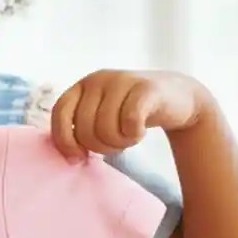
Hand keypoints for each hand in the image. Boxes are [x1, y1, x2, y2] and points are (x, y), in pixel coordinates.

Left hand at [50, 70, 209, 161]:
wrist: (177, 97)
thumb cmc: (132, 113)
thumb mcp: (101, 116)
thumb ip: (81, 128)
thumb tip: (70, 157)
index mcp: (82, 86)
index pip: (60, 114)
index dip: (65, 140)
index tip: (78, 158)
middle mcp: (97, 79)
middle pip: (85, 129)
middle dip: (100, 146)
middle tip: (117, 143)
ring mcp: (121, 80)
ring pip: (105, 129)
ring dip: (119, 143)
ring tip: (129, 136)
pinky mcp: (146, 88)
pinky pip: (129, 121)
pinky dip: (134, 135)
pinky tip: (140, 132)